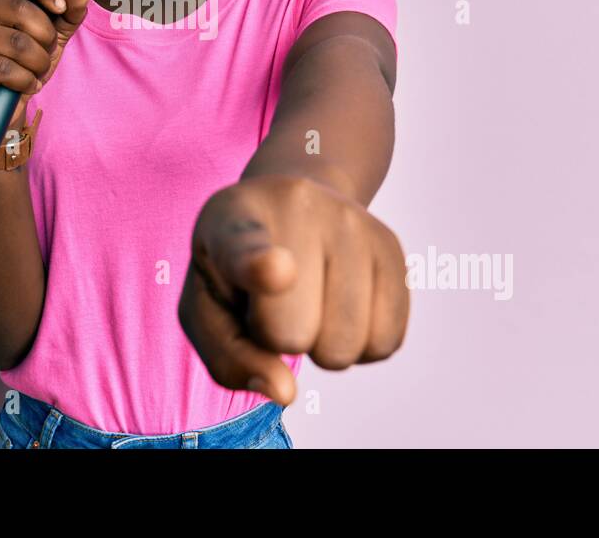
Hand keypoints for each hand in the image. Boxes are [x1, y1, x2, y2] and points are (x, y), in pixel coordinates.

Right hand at [0, 0, 89, 131]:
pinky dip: (25, 81)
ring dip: (38, 63)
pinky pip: (5, 69)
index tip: (59, 8)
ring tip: (35, 72)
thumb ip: (67, 14)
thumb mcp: (50, 36)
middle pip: (21, 10)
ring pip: (17, 43)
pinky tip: (23, 85)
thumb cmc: (21, 64)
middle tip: (45, 52)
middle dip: (46, 37)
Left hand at [178, 173, 408, 405]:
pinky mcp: (390, 245)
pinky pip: (386, 341)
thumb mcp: (207, 312)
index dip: (261, 267)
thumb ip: (230, 358)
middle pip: (295, 333)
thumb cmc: (235, 273)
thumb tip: (285, 392)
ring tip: (307, 298)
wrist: (287, 207)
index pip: (246, 251)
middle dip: (281, 338)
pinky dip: (361, 345)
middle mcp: (296, 207)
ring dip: (323, 343)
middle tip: (273, 301)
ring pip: (346, 344)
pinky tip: (340, 305)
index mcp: (231, 221)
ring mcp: (350, 220)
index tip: (276, 271)